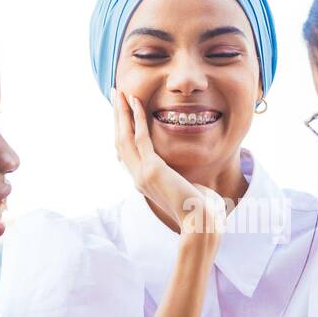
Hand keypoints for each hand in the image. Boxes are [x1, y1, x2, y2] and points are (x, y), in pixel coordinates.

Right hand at [112, 89, 224, 237]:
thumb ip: (183, 181)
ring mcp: (142, 175)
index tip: (122, 113)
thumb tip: (192, 181)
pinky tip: (137, 103)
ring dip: (122, 113)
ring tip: (121, 93)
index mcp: (144, 183)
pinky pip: (140, 138)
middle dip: (118, 116)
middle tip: (115, 95)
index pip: (126, 152)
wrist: (202, 223)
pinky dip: (138, 118)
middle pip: (120, 141)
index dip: (122, 130)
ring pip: (124, 137)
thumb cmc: (200, 211)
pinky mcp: (152, 170)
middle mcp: (138, 178)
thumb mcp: (187, 191)